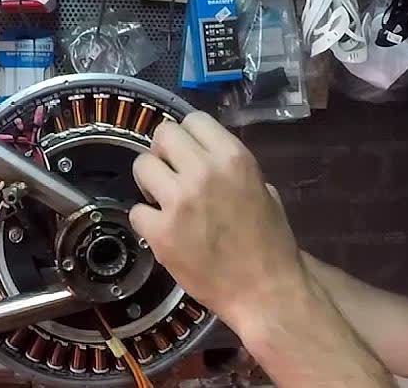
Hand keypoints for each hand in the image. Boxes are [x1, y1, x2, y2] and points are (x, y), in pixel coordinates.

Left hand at [129, 112, 304, 327]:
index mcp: (233, 157)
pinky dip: (147, 221)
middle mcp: (204, 171)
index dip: (188, 136)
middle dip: (165, 153)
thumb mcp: (262, 188)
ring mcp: (179, 201)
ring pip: (142, 165)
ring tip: (164, 201)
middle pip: (163, 134)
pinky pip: (136, 211)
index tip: (188, 153)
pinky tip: (164, 232)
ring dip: (150, 182)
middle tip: (172, 175)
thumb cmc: (271, 241)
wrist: (265, 289)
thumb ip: (231, 168)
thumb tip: (204, 157)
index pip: (194, 119)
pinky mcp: (161, 232)